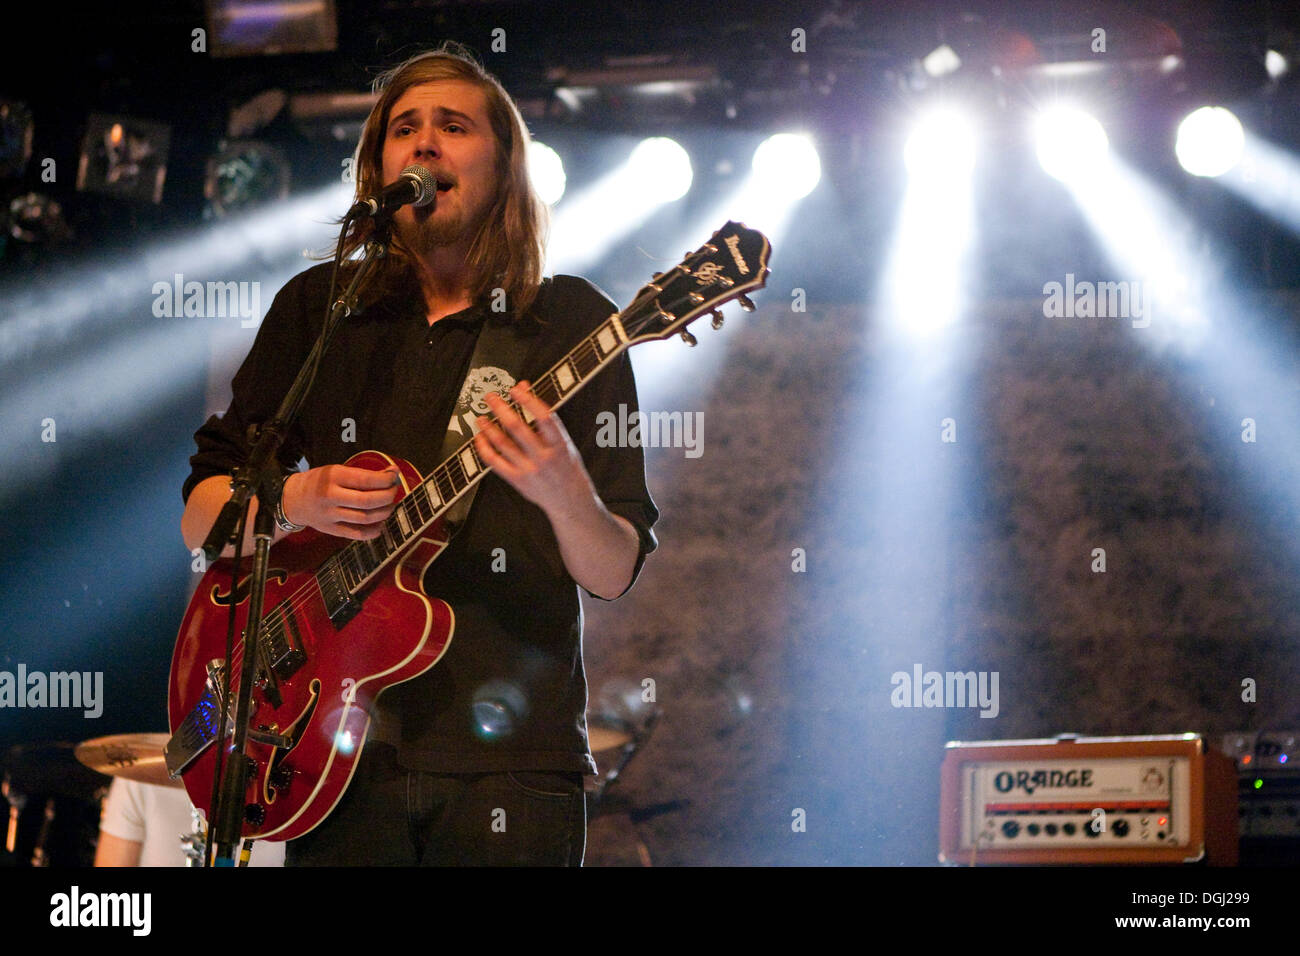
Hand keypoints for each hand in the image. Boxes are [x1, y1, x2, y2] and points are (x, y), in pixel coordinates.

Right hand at [280, 464, 400, 538]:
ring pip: (366, 518)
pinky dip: (374, 531)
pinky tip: (380, 523)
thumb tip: (389, 475)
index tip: (394, 474)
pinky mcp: (332, 530)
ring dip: (384, 512)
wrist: (292, 500)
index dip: (385, 479)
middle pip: (368, 500)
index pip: (365, 479)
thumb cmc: (317, 482)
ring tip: (389, 505)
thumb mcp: (334, 470)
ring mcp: (331, 516)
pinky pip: (358, 534)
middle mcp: (331, 496)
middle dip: (388, 496)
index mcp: (333, 477)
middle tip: (393, 491)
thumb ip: (359, 474)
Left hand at [474, 381, 596, 517]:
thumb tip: (526, 389)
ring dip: (488, 427)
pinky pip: (495, 462)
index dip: (528, 401)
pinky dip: (484, 448)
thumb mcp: (564, 443)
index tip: (515, 389)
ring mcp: (530, 470)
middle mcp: (544, 457)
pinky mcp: (517, 480)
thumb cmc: (567, 467)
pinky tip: (480, 438)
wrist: (570, 501)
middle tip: (490, 398)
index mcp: (560, 444)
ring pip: (503, 443)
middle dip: (501, 409)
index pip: (544, 417)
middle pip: (518, 428)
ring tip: (480, 417)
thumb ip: (545, 419)